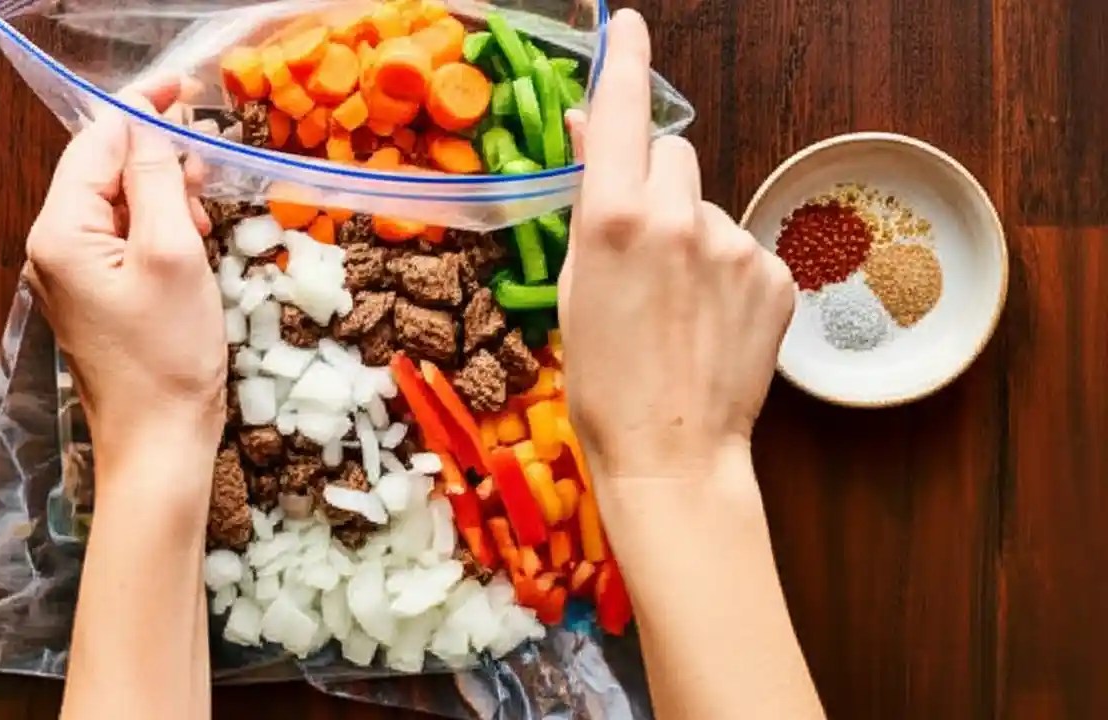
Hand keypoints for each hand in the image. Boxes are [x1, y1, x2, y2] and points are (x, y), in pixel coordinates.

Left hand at [25, 80, 225, 459]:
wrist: (159, 442)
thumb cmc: (168, 355)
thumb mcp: (172, 254)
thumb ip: (156, 182)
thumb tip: (150, 125)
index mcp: (62, 232)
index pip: (97, 145)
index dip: (141, 111)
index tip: (184, 88)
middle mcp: (55, 248)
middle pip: (105, 173)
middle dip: (156, 156)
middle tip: (206, 155)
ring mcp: (75, 276)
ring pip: (120, 207)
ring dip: (163, 195)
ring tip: (202, 208)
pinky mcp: (99, 298)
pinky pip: (126, 242)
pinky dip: (159, 230)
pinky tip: (190, 240)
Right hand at [559, 10, 794, 482]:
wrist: (674, 456)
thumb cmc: (602, 385)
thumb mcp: (576, 286)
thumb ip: (592, 205)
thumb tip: (593, 138)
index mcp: (616, 219)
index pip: (620, 111)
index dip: (623, 59)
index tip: (628, 26)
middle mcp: (682, 218)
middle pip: (671, 153)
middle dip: (652, 180)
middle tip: (639, 243)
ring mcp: (737, 246)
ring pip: (707, 205)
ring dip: (689, 233)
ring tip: (675, 305)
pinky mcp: (776, 275)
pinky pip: (742, 247)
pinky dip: (725, 271)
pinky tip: (709, 321)